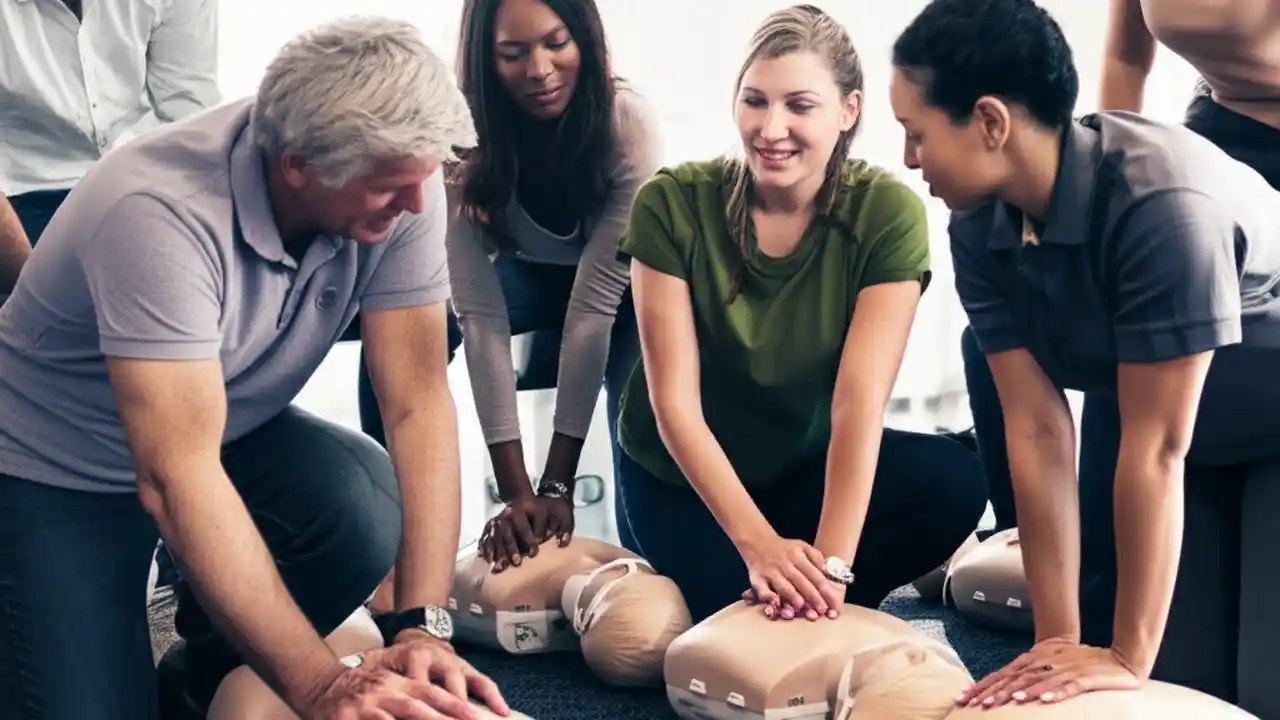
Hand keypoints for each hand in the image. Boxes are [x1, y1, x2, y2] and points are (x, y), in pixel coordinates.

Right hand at [306, 662, 483, 719]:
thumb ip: (416, 697)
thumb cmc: (365, 690)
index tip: (477, 717)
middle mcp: (385, 691)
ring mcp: (365, 706)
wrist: (322, 685)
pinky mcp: (346, 719)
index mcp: (399, 682)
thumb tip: (451, 709)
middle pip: (418, 709)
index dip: (456, 706)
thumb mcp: (391, 686)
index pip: (433, 694)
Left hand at [379, 632, 509, 715]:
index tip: (408, 719)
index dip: (417, 707)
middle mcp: (436, 659)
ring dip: (469, 707)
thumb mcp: (383, 669)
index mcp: (412, 658)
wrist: (416, 638)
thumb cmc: (396, 662)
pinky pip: (484, 682)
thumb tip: (370, 710)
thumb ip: (382, 684)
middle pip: (443, 688)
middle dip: (449, 709)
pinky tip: (503, 713)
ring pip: (464, 685)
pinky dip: (494, 697)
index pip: (415, 686)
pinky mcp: (468, 668)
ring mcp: (455, 663)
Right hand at [479, 495, 573, 571]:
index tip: (533, 554)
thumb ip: (563, 529)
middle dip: (512, 548)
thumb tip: (563, 543)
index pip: (525, 527)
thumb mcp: (558, 514)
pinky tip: (488, 560)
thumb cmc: (544, 510)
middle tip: (516, 562)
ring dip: (498, 552)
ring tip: (500, 567)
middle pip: (508, 533)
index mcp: (523, 510)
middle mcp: (508, 513)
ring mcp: (497, 519)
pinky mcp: (491, 525)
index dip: (529, 540)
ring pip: (496, 537)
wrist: (523, 498)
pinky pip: (486, 538)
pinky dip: (486, 549)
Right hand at [738, 534, 842, 620]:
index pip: (815, 575)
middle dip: (813, 597)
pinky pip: (762, 589)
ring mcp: (770, 571)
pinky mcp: (757, 578)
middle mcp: (784, 563)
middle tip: (822, 610)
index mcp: (798, 555)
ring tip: (802, 607)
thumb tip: (828, 574)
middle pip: (801, 582)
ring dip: (793, 597)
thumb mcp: (803, 546)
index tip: (833, 604)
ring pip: (783, 586)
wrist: (757, 541)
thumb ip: (816, 558)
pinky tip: (775, 604)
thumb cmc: (784, 549)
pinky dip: (768, 597)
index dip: (825, 591)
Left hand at [958, 637, 1142, 707]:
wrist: (1123, 657)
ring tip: (1008, 702)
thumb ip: (1031, 676)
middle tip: (980, 705)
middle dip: (998, 692)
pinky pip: (1070, 686)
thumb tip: (1007, 691)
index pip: (1004, 674)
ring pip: (1041, 681)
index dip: (985, 685)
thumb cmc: (1085, 663)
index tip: (965, 698)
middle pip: (1017, 678)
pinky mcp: (1088, 677)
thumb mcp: (1054, 666)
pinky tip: (1044, 700)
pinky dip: (1056, 692)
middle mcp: (1048, 662)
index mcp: (1037, 659)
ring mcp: (1068, 669)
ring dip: (1024, 692)